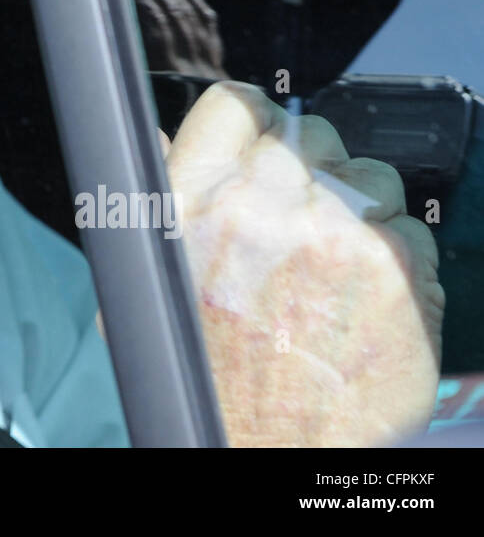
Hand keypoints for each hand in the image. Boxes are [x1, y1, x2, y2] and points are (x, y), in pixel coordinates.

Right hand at [164, 81, 443, 446]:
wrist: (264, 456)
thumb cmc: (207, 380)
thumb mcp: (147, 286)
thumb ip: (153, 202)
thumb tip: (159, 137)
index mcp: (188, 207)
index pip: (232, 104)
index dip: (251, 116)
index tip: (262, 133)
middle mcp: (258, 210)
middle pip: (305, 131)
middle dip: (308, 169)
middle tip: (300, 223)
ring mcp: (334, 237)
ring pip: (370, 173)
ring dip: (360, 208)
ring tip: (336, 267)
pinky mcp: (397, 273)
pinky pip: (412, 229)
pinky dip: (399, 259)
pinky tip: (367, 300)